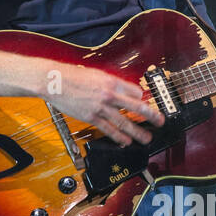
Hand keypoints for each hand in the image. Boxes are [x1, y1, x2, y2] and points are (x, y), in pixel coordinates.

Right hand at [45, 64, 163, 147]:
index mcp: (112, 82)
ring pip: (124, 122)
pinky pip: (108, 129)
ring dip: (137, 132)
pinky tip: (126, 142)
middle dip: (151, 116)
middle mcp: (109, 95)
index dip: (142, 98)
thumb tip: (123, 90)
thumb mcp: (97, 74)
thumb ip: (111, 83)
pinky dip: (119, 137)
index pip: (135, 92)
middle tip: (160, 122)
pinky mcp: (91, 117)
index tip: (146, 104)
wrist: (55, 81)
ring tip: (146, 138)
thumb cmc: (74, 76)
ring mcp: (101, 107)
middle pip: (136, 107)